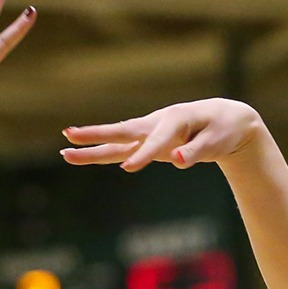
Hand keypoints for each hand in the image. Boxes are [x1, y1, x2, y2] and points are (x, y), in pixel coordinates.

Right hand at [60, 99, 264, 170]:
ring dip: (91, 146)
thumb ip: (196, 151)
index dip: (144, 154)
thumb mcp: (216, 141)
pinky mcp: (146, 142)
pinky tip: (78, 156)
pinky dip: (101, 153)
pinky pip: (120, 149)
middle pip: (123, 132)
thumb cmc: (221, 130)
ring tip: (65, 151)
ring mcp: (148, 132)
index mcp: (176, 119)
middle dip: (97, 135)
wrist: (223, 119)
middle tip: (69, 136)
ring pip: (116, 141)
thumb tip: (177, 159)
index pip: (158, 140)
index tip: (128, 168)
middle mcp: (156, 123)